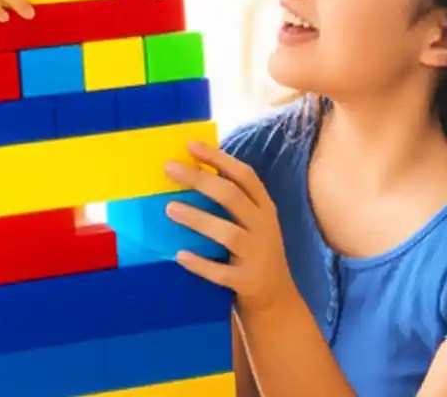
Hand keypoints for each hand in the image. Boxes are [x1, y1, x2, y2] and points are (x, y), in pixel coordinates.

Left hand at [165, 142, 297, 314]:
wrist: (277, 300)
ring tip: (169, 208)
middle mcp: (264, 228)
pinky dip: (201, 264)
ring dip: (197, 219)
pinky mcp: (247, 282)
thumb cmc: (254, 252)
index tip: (190, 146)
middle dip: (199, 180)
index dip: (218, 158)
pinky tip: (180, 255)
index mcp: (265, 208)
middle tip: (169, 169)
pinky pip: (222, 273)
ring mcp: (257, 256)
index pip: (244, 175)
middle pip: (232, 197)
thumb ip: (233, 201)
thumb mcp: (253, 222)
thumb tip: (192, 170)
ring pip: (228, 233)